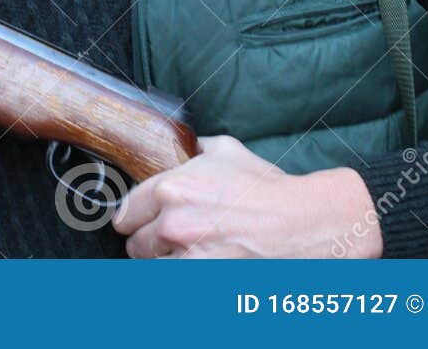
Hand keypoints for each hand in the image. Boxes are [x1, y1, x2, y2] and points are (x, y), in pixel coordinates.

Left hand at [112, 134, 381, 257]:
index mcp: (170, 188)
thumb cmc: (266, 188)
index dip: (135, 219)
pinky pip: (171, 283)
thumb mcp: (227, 151)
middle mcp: (171, 222)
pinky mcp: (200, 280)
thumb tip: (184, 145)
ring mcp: (186, 255)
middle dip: (151, 242)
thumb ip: (195, 147)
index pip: (125, 214)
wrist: (302, 224)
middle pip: (135, 244)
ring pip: (153, 267)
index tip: (141, 223)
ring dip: (165, 262)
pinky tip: (199, 267)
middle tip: (173, 240)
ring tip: (190, 254)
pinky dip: (181, 276)